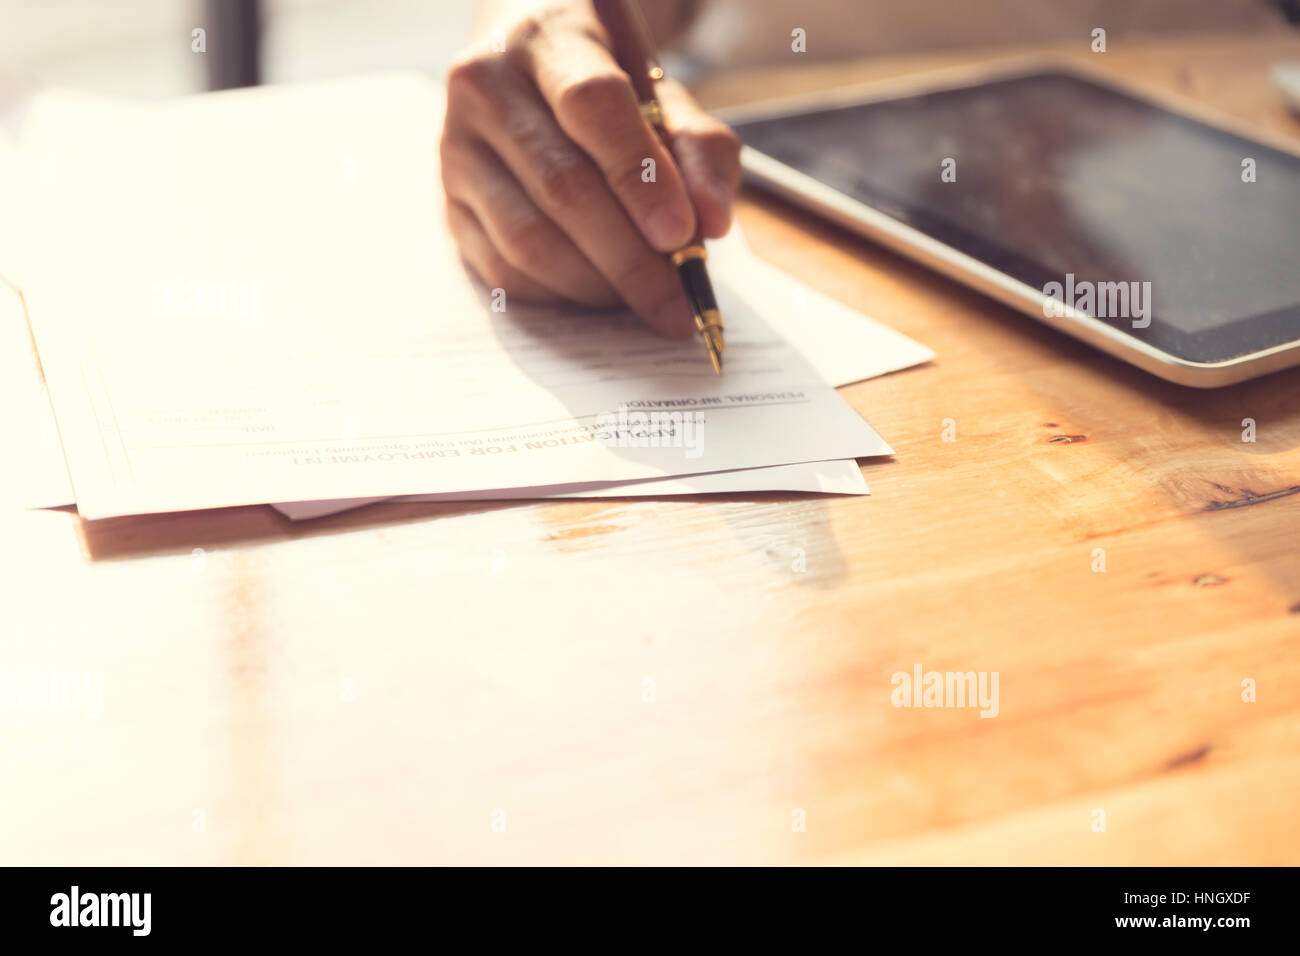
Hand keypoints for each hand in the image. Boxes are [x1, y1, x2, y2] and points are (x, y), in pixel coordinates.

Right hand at [440, 4, 741, 336]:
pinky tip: (601, 292)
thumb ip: (700, 152)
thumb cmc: (608, 92)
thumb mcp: (666, 99)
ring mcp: (456, 150)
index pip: (592, 106)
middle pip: (562, 186)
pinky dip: (562, 294)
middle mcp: (486, 88)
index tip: (683, 237)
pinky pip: (505, 270)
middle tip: (679, 301)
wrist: (529, 77)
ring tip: (646, 297)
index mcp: (547, 39)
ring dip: (598, 284)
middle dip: (630, 258)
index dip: (640, 178)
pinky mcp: (449, 206)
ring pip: (528, 238)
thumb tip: (711, 224)